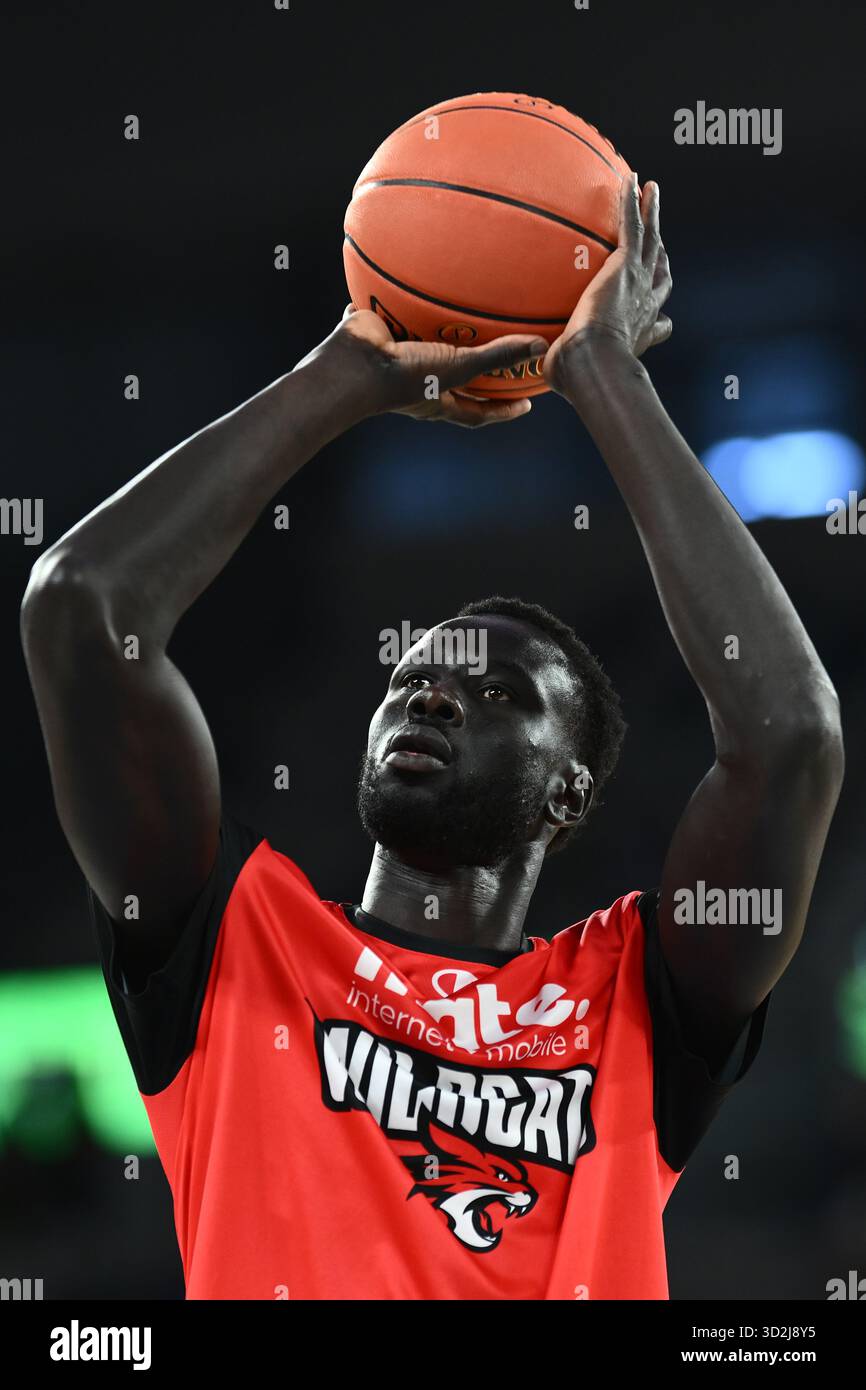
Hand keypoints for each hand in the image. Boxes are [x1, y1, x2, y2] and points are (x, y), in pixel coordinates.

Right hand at [302, 305, 548, 427]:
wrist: (353, 364)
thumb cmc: (405, 378)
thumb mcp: (457, 368)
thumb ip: (497, 356)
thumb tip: (541, 346)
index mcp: (438, 399)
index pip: (477, 412)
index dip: (502, 410)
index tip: (526, 404)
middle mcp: (421, 382)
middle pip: (455, 380)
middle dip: (476, 370)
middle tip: (503, 355)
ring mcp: (399, 357)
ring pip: (426, 343)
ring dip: (441, 328)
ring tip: (463, 309)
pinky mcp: (382, 331)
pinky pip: (396, 312)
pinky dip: (404, 296)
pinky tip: (420, 274)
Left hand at [543, 177, 671, 396]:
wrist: (592, 362)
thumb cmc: (578, 376)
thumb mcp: (570, 372)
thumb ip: (560, 365)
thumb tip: (538, 368)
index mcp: (638, 333)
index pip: (656, 320)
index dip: (659, 311)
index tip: (661, 312)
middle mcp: (646, 306)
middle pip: (660, 272)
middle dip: (661, 254)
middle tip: (660, 240)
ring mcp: (639, 282)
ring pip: (652, 240)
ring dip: (652, 213)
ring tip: (651, 191)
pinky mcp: (626, 265)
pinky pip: (634, 226)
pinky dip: (634, 202)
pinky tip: (632, 180)